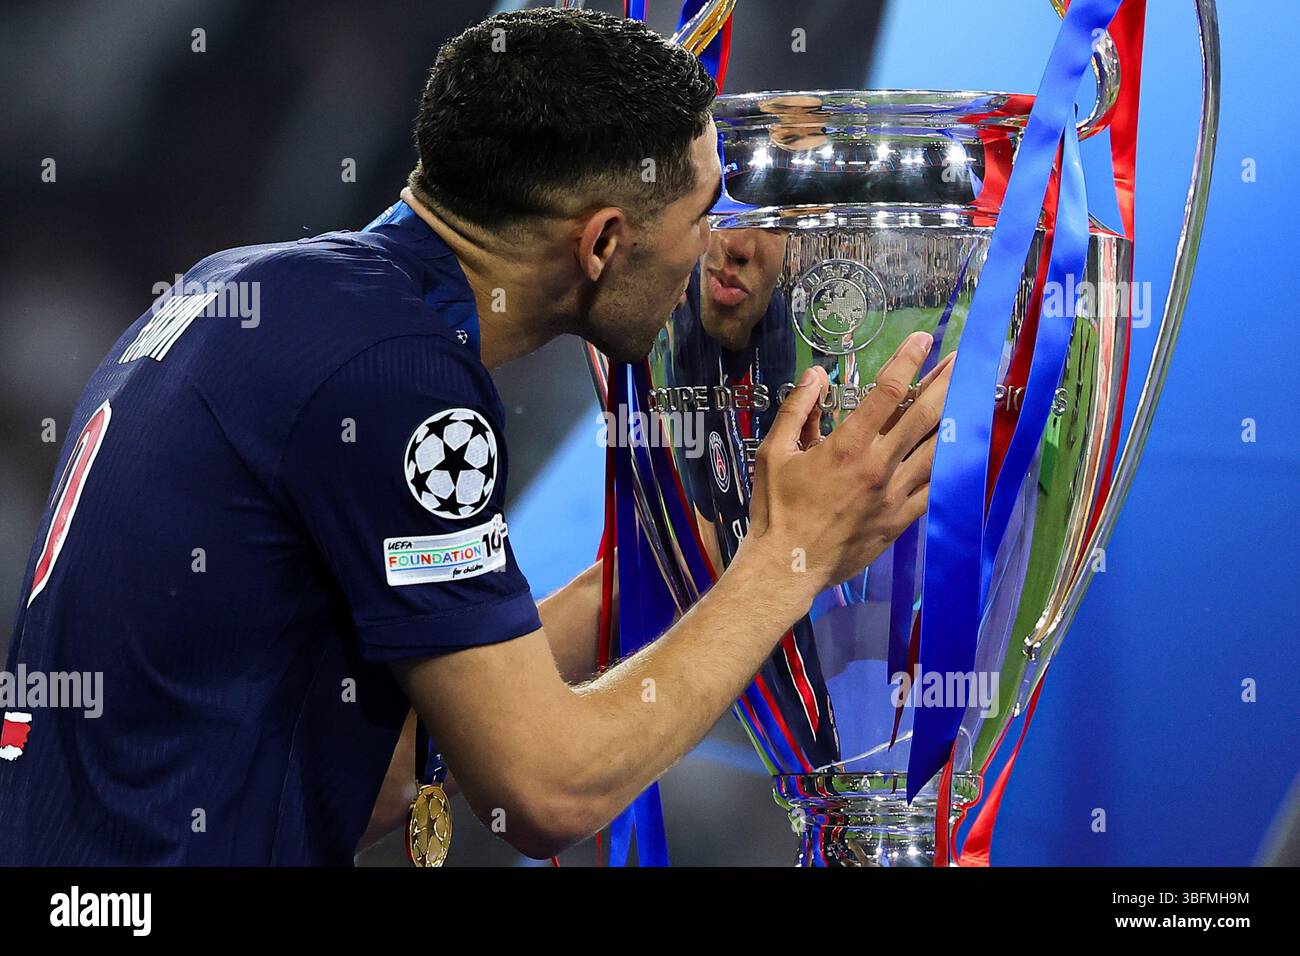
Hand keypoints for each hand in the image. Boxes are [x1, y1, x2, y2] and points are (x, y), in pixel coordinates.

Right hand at [742, 331, 953, 598]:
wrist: (788, 566)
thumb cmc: (776, 509)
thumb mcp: (774, 452)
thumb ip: (797, 409)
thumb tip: (817, 374)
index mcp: (847, 446)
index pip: (887, 392)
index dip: (908, 360)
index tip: (923, 339)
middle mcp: (878, 466)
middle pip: (924, 414)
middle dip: (946, 382)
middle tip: (963, 359)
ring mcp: (894, 494)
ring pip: (937, 449)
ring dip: (956, 418)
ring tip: (972, 395)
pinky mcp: (900, 519)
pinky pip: (934, 488)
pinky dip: (950, 465)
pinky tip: (960, 448)